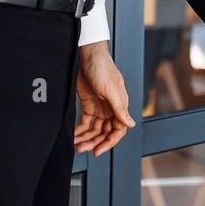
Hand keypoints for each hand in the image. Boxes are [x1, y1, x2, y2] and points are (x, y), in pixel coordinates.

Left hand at [74, 41, 134, 155]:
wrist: (87, 54)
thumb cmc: (102, 67)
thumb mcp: (110, 89)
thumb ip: (120, 108)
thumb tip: (130, 123)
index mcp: (119, 105)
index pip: (118, 130)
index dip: (109, 142)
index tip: (97, 151)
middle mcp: (111, 108)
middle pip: (104, 132)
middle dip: (94, 142)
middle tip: (82, 149)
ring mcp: (100, 107)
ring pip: (94, 130)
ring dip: (86, 138)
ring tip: (76, 145)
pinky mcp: (89, 104)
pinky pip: (85, 122)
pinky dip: (80, 130)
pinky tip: (73, 136)